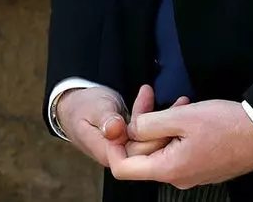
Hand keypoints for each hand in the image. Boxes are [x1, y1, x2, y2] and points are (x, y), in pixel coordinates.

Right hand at [59, 85, 191, 167]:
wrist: (73, 103)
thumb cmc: (80, 106)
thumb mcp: (93, 108)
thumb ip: (105, 119)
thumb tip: (116, 130)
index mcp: (107, 151)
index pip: (136, 154)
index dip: (151, 140)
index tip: (162, 119)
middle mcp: (118, 153)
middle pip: (148, 148)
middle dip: (164, 126)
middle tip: (180, 104)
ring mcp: (126, 147)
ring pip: (151, 139)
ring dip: (163, 119)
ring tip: (178, 100)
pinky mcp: (132, 139)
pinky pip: (148, 132)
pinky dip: (155, 116)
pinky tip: (160, 100)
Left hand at [111, 99, 252, 188]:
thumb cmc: (226, 125)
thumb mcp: (180, 118)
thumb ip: (147, 124)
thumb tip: (129, 130)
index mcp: (168, 169)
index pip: (123, 168)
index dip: (114, 145)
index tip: (119, 122)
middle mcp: (178, 177)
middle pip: (142, 154)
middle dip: (142, 125)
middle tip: (151, 97)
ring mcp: (191, 173)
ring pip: (161, 148)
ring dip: (162, 123)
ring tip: (179, 102)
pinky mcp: (202, 165)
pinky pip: (178, 148)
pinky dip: (177, 129)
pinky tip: (188, 110)